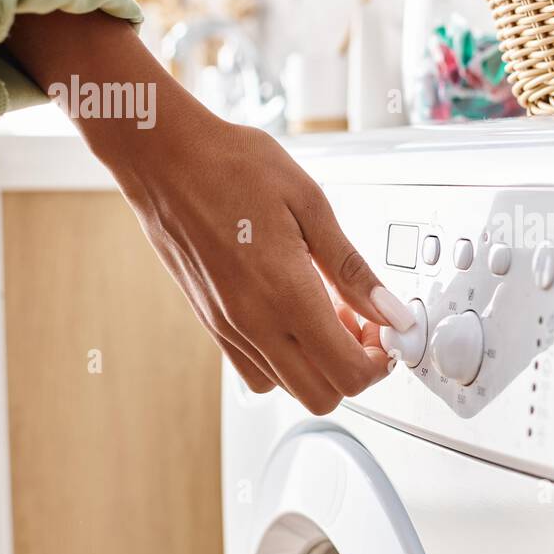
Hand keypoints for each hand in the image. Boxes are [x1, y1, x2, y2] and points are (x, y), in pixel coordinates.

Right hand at [6, 11, 414, 413]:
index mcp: (284, 292)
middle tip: (364, 326)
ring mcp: (226, 328)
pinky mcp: (210, 323)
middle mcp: (252, 322)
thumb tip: (391, 310)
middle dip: (353, 370)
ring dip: (319, 365)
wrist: (162, 156)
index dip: (379, 362)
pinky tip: (293, 313)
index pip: (347, 371)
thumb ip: (352, 268)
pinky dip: (285, 359)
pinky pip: (255, 369)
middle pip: (321, 397)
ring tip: (328, 312)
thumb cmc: (231, 166)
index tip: (388, 334)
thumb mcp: (311, 205)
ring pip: (287, 388)